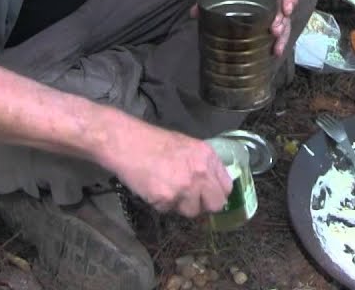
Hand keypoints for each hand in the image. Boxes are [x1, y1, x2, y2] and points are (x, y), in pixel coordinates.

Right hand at [102, 122, 231, 217]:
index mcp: (208, 157)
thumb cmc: (155, 143)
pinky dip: (162, 204)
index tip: (209, 196)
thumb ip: (203, 165)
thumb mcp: (188, 146)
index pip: (226, 187)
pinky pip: (170, 211)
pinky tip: (154, 188)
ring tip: (167, 189)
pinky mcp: (167, 198)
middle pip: (216, 204)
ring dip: (181, 206)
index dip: (217, 194)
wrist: (128, 143)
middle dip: (204, 205)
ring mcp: (185, 187)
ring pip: (192, 211)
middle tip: (190, 200)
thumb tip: (212, 186)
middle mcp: (201, 173)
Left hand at [197, 0, 298, 55]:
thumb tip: (193, 14)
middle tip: (274, 33)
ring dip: (283, 36)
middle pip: (287, 8)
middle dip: (283, 22)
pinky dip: (278, 40)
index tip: (286, 9)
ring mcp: (274, 5)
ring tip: (276, 50)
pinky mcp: (269, 16)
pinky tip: (274, 52)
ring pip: (285, 21)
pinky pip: (279, 28)